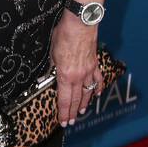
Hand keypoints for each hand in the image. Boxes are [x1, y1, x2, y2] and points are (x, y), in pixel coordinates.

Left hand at [50, 12, 100, 126]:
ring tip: (82, 111)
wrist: (80, 24)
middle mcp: (78, 77)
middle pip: (76, 99)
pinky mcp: (95, 64)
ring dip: (85, 103)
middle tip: (71, 121)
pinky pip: (98, 80)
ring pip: (87, 92)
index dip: (63, 112)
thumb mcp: (52, 53)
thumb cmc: (64, 36)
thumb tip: (49, 76)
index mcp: (65, 76)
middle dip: (72, 112)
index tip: (63, 121)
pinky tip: (97, 94)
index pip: (64, 99)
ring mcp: (89, 71)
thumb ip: (52, 67)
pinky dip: (98, 88)